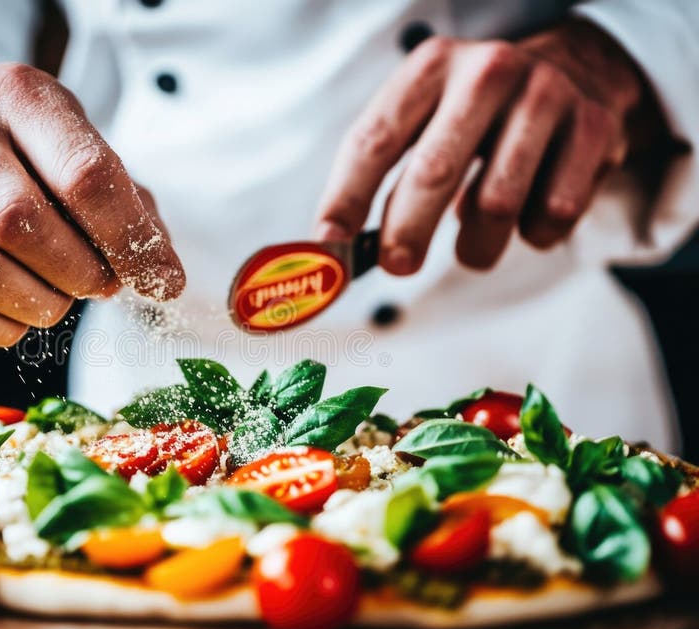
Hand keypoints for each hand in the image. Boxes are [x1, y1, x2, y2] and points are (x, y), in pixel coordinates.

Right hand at [0, 63, 184, 346]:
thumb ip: (131, 214)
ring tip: (60, 301)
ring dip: (34, 303)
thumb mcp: (89, 160)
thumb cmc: (38, 161)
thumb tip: (161, 279)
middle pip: (16, 220)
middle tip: (101, 286)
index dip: (128, 240)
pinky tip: (19, 319)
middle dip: (77, 272)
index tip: (159, 280)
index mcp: (19, 94)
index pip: (83, 174)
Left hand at [315, 21, 651, 272]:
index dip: (346, 197)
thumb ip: (381, 173)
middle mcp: (487, 73)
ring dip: (476, 245)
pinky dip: (533, 234)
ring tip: (473, 245)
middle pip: (435, 171)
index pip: (375, 140)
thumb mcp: (424, 115)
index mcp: (430, 67)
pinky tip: (528, 216)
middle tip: (397, 266)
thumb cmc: (476, 111)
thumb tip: (337, 249)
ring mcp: (545, 97)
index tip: (328, 245)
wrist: (576, 68)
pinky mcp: (593, 128)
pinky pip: (553, 211)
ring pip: (497, 204)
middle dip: (407, 232)